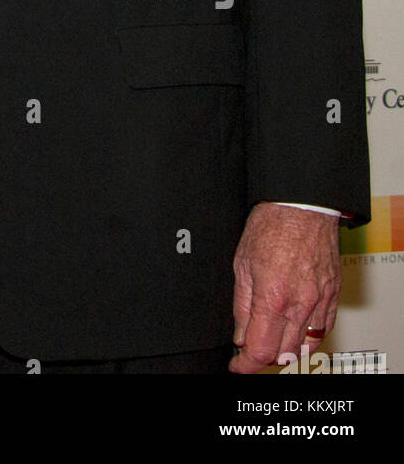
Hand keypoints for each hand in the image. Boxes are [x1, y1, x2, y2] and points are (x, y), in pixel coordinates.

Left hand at [229, 203, 340, 372]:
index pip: (260, 350)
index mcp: (273, 297)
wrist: (301, 205)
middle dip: (264, 356)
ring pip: (305, 347)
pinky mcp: (333, 295)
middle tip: (250, 345)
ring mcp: (319, 301)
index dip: (245, 365)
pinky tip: (295, 327)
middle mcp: (299, 304)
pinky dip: (308, 336)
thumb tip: (240, 333)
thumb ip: (241, 305)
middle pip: (283, 355)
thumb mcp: (241, 263)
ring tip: (272, 337)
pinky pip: (323, 329)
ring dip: (287, 350)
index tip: (237, 365)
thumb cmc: (271, 226)